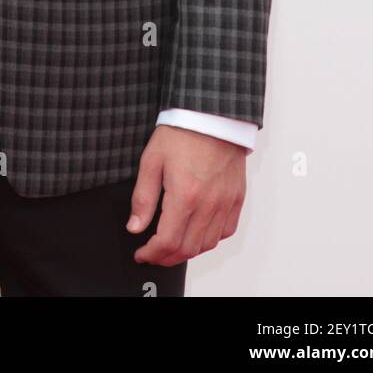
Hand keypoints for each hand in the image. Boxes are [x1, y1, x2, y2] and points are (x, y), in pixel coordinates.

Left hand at [126, 125, 246, 264]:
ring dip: (188, 251)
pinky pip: (226, 230)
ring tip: (173, 246)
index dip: (152, 254)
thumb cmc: (182, 133)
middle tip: (154, 254)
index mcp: (185, 195)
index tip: (142, 253)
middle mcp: (208, 204)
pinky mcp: (237, 197)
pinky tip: (198, 233)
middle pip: (188, 248)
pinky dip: (211, 239)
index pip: (168, 241)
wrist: (211, 114)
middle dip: (166, 257)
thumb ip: (143, 198)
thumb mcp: (152, 160)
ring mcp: (225, 202)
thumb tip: (135, 226)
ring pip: (208, 244)